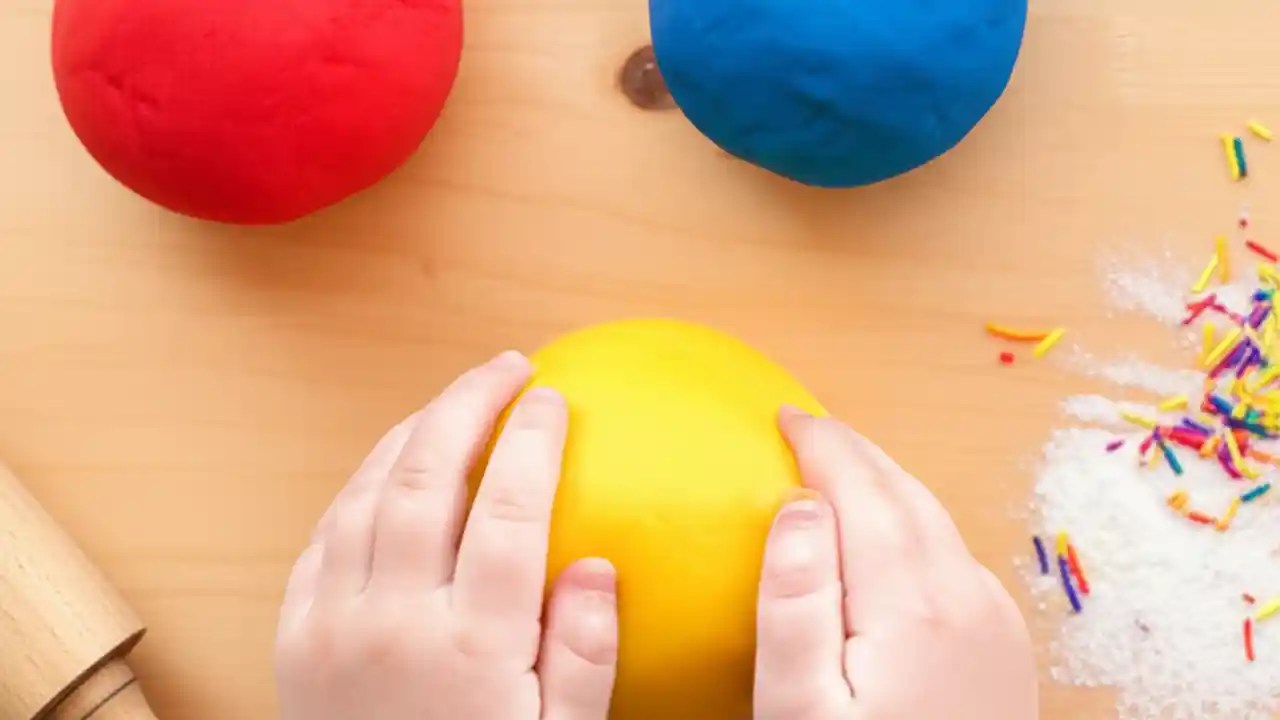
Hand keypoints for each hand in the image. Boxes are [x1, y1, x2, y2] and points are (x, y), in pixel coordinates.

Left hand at [275, 351, 618, 719]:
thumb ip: (580, 659)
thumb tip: (596, 568)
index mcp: (472, 647)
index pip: (510, 511)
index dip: (534, 441)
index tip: (555, 397)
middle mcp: (394, 621)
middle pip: (430, 477)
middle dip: (470, 403)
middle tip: (507, 368)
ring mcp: (332, 624)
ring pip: (368, 492)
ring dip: (413, 432)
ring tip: (454, 403)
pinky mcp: (294, 635)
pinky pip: (324, 533)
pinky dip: (362, 484)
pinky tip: (394, 469)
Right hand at [754, 408, 1036, 719]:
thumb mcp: (799, 704)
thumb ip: (795, 604)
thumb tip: (800, 504)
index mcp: (912, 601)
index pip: (864, 488)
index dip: (823, 443)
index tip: (785, 415)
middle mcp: (967, 597)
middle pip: (906, 495)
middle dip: (855, 453)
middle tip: (806, 430)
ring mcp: (995, 622)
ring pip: (934, 522)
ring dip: (885, 486)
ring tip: (837, 472)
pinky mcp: (1005, 648)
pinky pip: (951, 559)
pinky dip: (910, 527)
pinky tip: (884, 543)